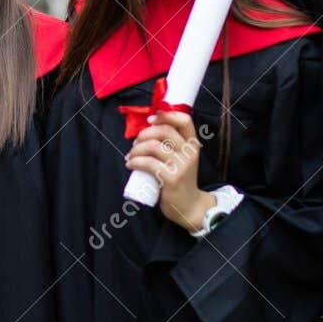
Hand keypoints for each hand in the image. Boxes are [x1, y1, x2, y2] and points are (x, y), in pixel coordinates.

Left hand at [125, 110, 212, 231]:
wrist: (189, 206)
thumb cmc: (180, 180)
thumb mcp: (182, 159)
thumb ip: (172, 144)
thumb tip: (146, 129)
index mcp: (192, 144)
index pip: (185, 120)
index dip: (166, 115)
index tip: (150, 120)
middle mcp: (189, 152)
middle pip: (164, 131)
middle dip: (144, 134)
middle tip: (135, 144)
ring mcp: (182, 165)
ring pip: (153, 146)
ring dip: (136, 149)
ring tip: (131, 156)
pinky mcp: (172, 178)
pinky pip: (148, 163)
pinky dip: (135, 161)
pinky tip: (130, 164)